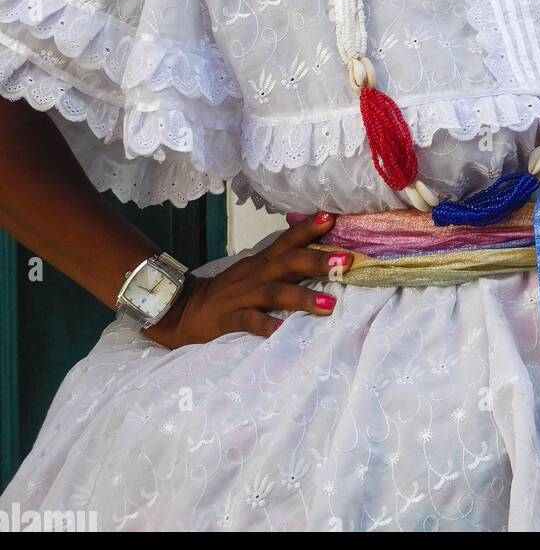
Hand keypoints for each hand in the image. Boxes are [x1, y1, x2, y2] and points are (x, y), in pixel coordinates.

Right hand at [145, 212, 352, 349]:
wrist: (183, 309)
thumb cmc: (228, 292)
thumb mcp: (253, 272)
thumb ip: (280, 265)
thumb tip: (317, 259)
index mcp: (262, 262)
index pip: (288, 240)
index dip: (309, 228)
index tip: (332, 217)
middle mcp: (255, 275)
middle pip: (288, 262)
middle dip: (318, 261)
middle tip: (347, 261)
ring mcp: (242, 297)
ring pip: (275, 293)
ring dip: (303, 298)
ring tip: (329, 305)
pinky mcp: (229, 320)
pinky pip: (250, 322)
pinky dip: (267, 326)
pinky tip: (284, 333)